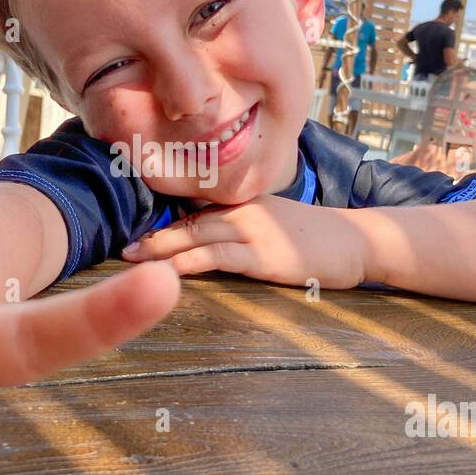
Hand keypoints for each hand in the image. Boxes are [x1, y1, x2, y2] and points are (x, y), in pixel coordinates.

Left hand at [120, 194, 365, 288]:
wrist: (357, 241)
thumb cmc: (315, 239)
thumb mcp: (272, 225)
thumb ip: (239, 229)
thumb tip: (204, 242)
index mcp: (241, 203)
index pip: (191, 207)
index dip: (159, 218)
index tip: (128, 226)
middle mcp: (242, 210)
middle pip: (185, 218)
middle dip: (150, 233)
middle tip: (119, 244)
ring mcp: (252, 230)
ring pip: (195, 234)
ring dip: (160, 247)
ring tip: (130, 258)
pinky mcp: (263, 255)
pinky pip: (218, 256)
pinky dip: (189, 261)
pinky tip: (168, 271)